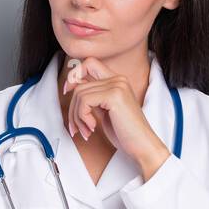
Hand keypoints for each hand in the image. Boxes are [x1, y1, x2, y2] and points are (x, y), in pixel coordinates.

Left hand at [62, 56, 169, 177]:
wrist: (141, 145)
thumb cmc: (124, 132)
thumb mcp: (104, 109)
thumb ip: (92, 96)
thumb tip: (71, 86)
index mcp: (117, 81)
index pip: (89, 63)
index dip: (74, 74)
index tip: (67, 91)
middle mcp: (118, 79)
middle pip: (79, 85)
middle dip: (73, 109)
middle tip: (78, 127)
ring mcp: (117, 86)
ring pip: (79, 94)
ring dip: (77, 117)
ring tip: (86, 130)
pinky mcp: (114, 95)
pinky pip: (84, 101)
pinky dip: (82, 117)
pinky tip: (92, 127)